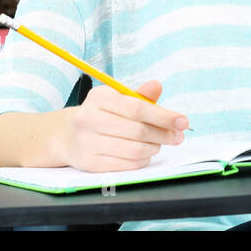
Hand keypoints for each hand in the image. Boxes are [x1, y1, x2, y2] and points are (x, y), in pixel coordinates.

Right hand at [59, 80, 189, 172]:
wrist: (67, 135)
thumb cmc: (102, 114)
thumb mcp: (118, 99)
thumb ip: (140, 95)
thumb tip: (157, 86)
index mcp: (99, 98)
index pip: (137, 108)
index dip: (163, 116)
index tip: (183, 121)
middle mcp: (88, 119)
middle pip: (137, 130)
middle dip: (163, 134)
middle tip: (178, 136)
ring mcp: (86, 142)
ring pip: (133, 150)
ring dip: (154, 147)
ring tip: (159, 143)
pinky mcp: (88, 163)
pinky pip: (125, 165)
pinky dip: (142, 160)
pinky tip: (145, 153)